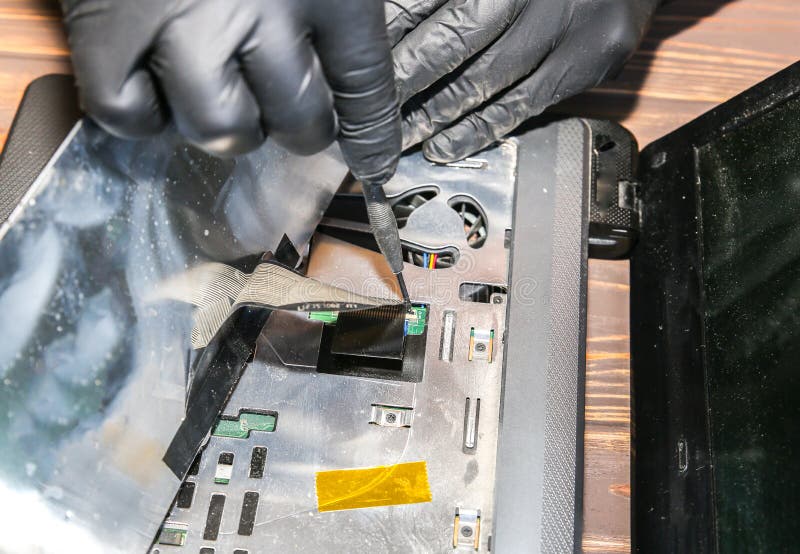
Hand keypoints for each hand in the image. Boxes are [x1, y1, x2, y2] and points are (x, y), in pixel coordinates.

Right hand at [62, 0, 400, 183]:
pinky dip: (143, 114)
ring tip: (221, 92)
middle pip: (297, 120)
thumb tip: (338, 53)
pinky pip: (129, 114)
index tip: (374, 162)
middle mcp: (260, 8)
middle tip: (286, 113)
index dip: (371, 136)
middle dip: (298, 129)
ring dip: (226, 125)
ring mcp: (181, 23)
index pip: (365, 86)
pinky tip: (155, 88)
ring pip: (220, 128)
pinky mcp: (106, 28)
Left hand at [386, 0, 658, 161]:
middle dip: (406, 78)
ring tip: (401, 136)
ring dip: (437, 113)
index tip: (359, 68)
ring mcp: (567, 24)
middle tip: (368, 110)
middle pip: (454, 39)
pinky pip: (524, 104)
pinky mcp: (591, 59)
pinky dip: (480, 129)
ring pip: (486, 79)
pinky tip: (446, 146)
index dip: (392, 36)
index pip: (429, 0)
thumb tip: (394, 26)